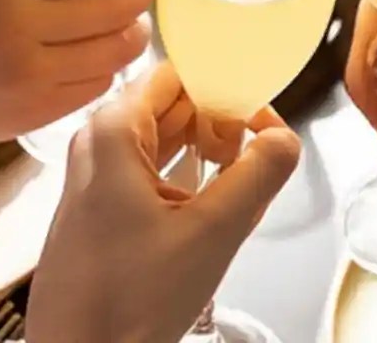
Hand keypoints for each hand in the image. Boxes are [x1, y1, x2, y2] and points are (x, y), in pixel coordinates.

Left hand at [27, 62, 300, 342]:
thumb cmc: (126, 303)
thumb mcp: (215, 232)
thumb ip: (260, 173)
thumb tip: (283, 137)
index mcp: (113, 132)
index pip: (180, 73)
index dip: (225, 88)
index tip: (256, 118)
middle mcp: (96, 144)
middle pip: (173, 102)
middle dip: (219, 122)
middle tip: (248, 158)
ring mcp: (93, 176)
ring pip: (163, 138)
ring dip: (206, 151)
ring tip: (233, 182)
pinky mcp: (98, 208)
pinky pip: (150, 169)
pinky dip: (186, 176)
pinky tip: (210, 205)